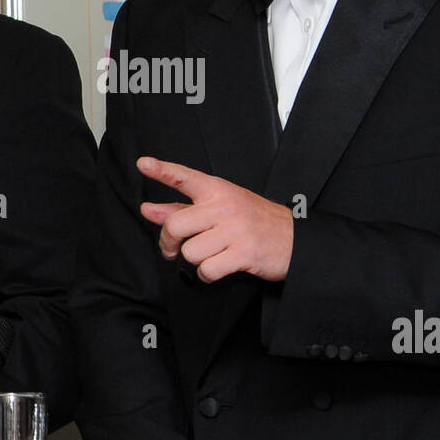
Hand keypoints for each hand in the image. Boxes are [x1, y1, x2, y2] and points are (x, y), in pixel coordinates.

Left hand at [138, 156, 293, 282]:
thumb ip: (181, 209)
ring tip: (212, 254)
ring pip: (190, 252)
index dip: (162, 171)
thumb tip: (149, 210)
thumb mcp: (220, 208)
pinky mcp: (242, 253)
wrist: (295, 240)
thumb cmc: (254, 221)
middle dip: (168, 243)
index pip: (185, 177)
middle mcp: (224, 206)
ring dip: (196, 260)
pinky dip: (208, 275)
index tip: (144, 163)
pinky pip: (207, 270)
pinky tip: (219, 266)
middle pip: (176, 225)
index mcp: (218, 191)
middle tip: (172, 248)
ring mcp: (234, 230)